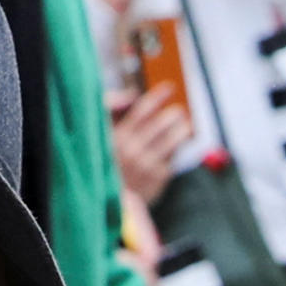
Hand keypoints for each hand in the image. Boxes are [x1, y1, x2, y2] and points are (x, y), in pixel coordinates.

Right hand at [111, 87, 193, 208]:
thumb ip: (111, 109)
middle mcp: (132, 151)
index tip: (169, 88)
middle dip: (174, 113)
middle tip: (179, 111)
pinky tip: (178, 142)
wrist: (110, 197)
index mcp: (118, 137)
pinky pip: (174, 156)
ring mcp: (146, 165)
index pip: (142, 110)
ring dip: (182, 128)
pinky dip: (178, 147)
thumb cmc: (107, 159)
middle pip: (161, 123)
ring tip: (185, 125)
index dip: (158, 96)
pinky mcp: (158, 178)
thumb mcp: (100, 134)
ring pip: (173, 139)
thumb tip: (132, 94)